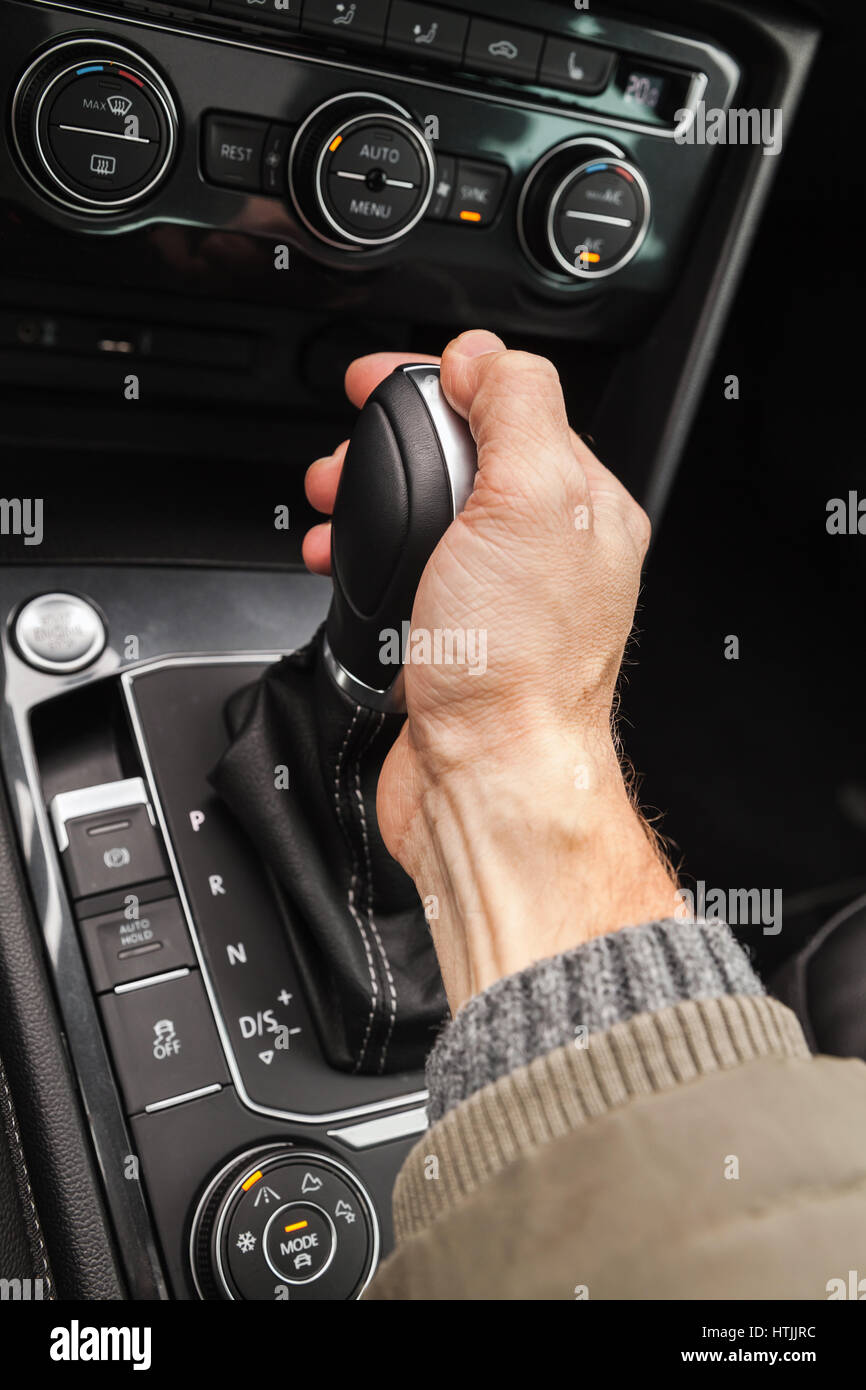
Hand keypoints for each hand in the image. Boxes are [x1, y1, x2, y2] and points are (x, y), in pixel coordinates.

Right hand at [305, 329, 678, 1011]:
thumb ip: (515, 407)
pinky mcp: (453, 637)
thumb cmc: (515, 667)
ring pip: (427, 516)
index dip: (441, 378)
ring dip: (368, 498)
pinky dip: (362, 557)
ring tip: (328, 506)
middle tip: (341, 452)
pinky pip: (404, 573)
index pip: (513, 404)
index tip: (380, 379)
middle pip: (463, 457)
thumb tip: (481, 357)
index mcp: (580, 504)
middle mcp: (545, 550)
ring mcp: (497, 597)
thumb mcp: (529, 500)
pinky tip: (337, 563)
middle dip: (391, 442)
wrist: (483, 779)